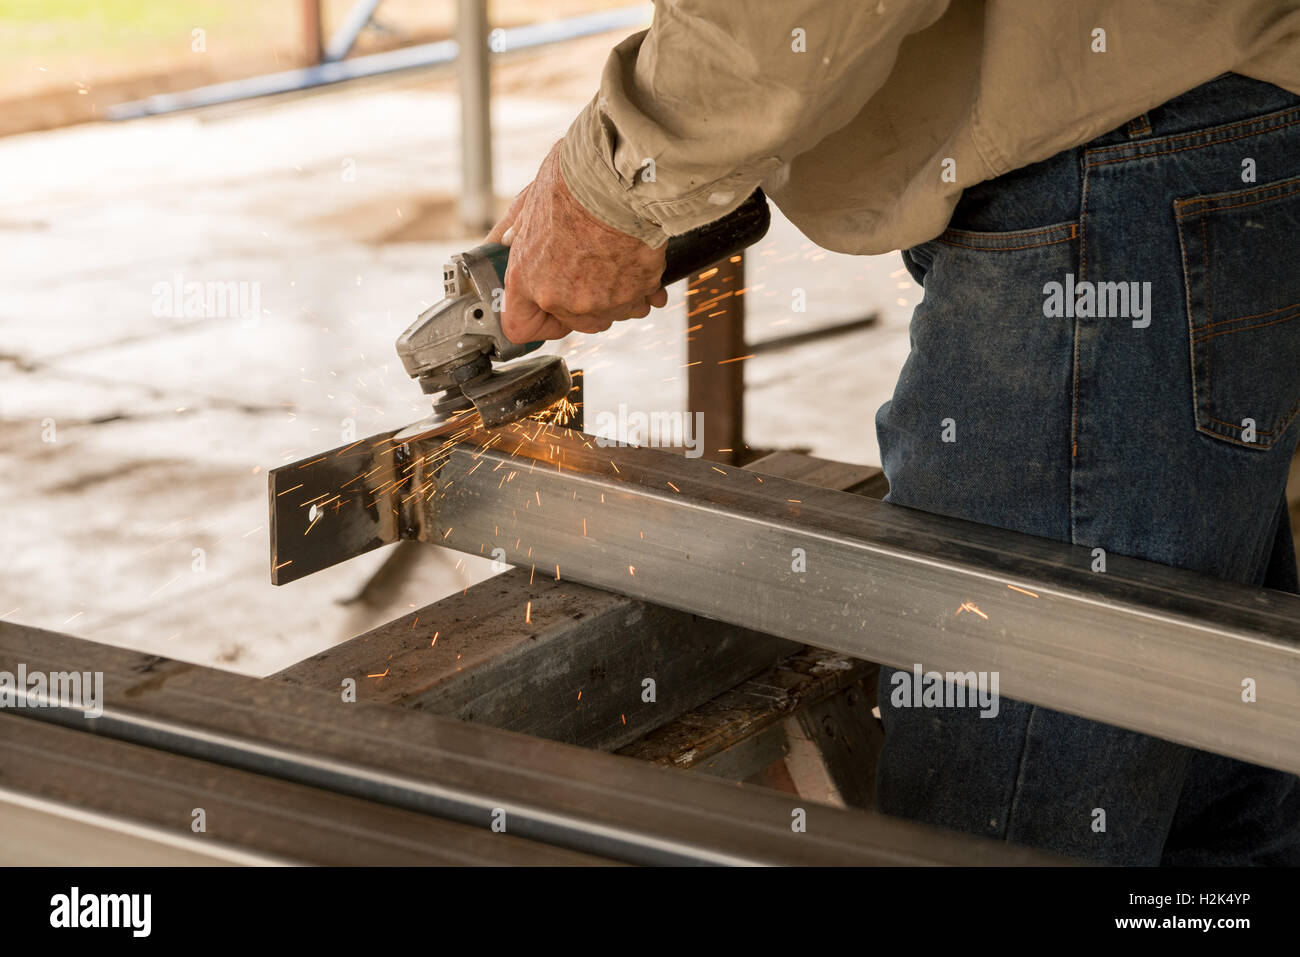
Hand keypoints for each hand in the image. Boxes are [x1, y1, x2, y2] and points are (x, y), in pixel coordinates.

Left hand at [486, 141, 667, 342]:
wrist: (622, 175)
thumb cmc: (574, 181)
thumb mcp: (530, 200)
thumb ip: (516, 230)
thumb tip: (506, 241)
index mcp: (527, 278)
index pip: (520, 327)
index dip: (535, 321)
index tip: (547, 312)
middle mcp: (561, 298)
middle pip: (571, 322)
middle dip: (580, 301)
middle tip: (589, 269)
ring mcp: (600, 301)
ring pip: (608, 314)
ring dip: (614, 296)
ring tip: (617, 260)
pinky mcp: (635, 293)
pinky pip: (639, 301)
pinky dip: (642, 288)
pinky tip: (640, 265)